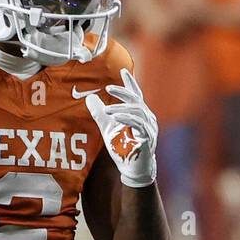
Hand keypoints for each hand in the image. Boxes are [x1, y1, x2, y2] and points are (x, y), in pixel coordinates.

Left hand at [85, 68, 157, 187]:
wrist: (133, 169)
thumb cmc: (123, 148)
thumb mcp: (108, 128)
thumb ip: (100, 113)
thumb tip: (89, 97)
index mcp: (139, 114)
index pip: (136, 95)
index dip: (130, 83)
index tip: (123, 70)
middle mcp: (147, 118)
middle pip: (136, 99)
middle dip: (122, 92)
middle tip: (108, 87)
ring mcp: (149, 127)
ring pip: (137, 110)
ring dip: (121, 108)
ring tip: (107, 109)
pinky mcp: (148, 137)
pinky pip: (138, 124)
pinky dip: (127, 119)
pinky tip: (116, 117)